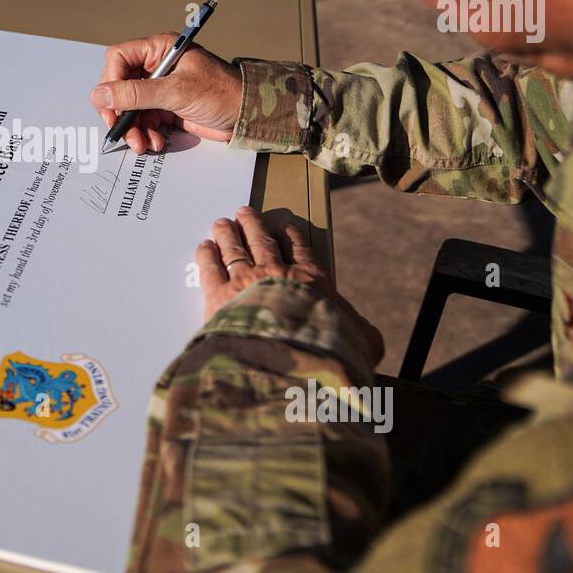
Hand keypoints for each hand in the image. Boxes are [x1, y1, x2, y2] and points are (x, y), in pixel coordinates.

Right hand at [90, 34, 241, 155]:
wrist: (247, 115)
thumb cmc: (221, 93)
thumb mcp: (176, 92)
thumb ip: (136, 94)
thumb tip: (100, 95)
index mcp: (159, 49)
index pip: (118, 59)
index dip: (110, 83)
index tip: (111, 106)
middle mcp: (156, 66)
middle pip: (120, 87)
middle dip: (120, 112)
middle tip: (121, 132)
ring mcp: (161, 88)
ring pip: (131, 108)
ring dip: (133, 129)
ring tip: (142, 144)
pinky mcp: (166, 108)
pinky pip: (144, 121)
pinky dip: (146, 133)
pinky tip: (155, 142)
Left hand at [195, 207, 382, 362]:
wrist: (291, 361)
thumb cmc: (329, 352)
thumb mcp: (361, 344)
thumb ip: (362, 335)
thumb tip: (368, 338)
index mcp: (311, 280)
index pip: (300, 251)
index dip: (290, 237)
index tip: (283, 227)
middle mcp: (277, 274)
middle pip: (262, 242)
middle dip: (253, 225)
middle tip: (244, 212)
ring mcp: (246, 282)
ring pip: (234, 249)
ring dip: (228, 234)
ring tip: (222, 223)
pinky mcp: (219, 296)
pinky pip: (211, 269)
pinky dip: (206, 256)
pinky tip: (204, 248)